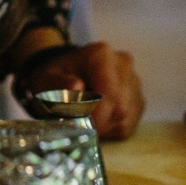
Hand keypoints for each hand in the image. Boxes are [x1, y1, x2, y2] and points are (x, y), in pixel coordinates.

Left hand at [19, 41, 144, 139]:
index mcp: (101, 54)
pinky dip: (110, 130)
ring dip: (104, 127)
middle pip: (121, 107)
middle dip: (99, 122)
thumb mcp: (47, 79)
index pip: (110, 90)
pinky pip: (129, 125)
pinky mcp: (138, 100)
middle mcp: (123, 64)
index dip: (97, 113)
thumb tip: (76, 87)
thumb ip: (58, 84)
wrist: (67, 76)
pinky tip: (97, 121)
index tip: (81, 124)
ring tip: (86, 120)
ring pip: (126, 118)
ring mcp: (134, 82)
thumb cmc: (57, 79)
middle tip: (80, 126)